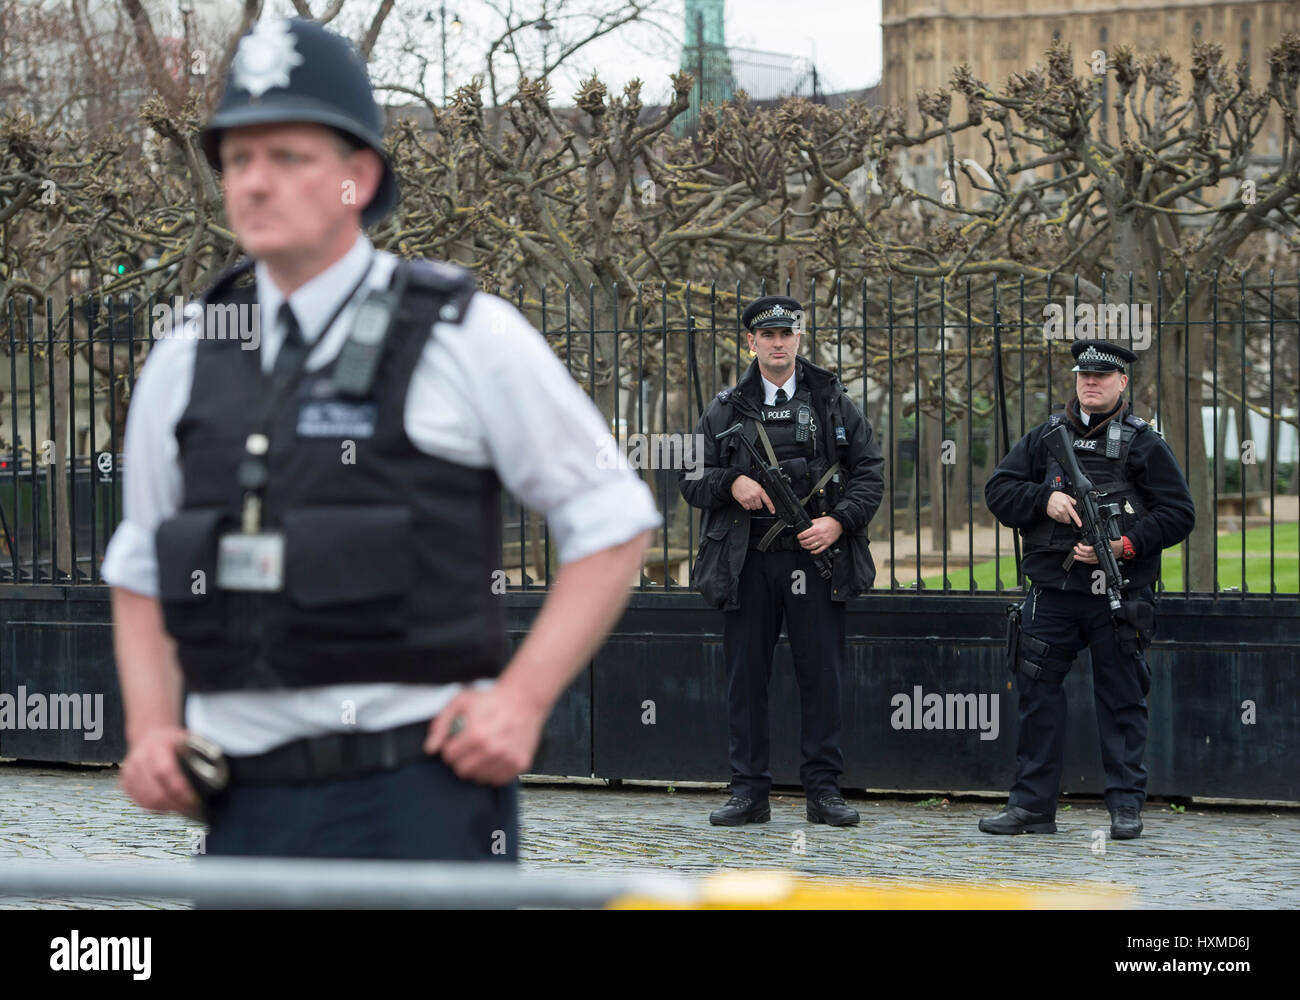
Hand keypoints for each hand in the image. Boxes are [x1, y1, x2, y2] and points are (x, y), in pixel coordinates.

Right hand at [119, 725, 200, 818]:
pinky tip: (168, 805)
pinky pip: (139, 802)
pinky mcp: (125, 783)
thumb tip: (217, 762)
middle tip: (191, 809)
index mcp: (156, 747)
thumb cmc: (171, 740)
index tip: (193, 800)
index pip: (165, 772)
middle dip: (175, 804)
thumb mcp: (188, 738)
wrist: (149, 736)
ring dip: (166, 808)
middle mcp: (139, 760)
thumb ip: (201, 750)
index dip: (179, 789)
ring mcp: (129, 772)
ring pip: (146, 800)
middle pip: (155, 791)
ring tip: (182, 808)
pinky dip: (154, 808)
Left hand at [425, 684, 546, 785]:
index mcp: (477, 734)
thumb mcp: (460, 702)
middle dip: (461, 759)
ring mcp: (508, 758)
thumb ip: (440, 724)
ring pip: (479, 778)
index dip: (450, 747)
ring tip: (482, 750)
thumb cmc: (491, 700)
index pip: (449, 757)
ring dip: (477, 766)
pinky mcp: (520, 764)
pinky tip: (494, 756)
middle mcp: (494, 749)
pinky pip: (497, 780)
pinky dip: (492, 771)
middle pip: (462, 771)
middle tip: (468, 747)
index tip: (456, 740)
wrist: (524, 700)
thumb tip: (431, 748)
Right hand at [731, 474, 774, 512]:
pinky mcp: (742, 501)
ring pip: (753, 508)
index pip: (767, 501)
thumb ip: (760, 492)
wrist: (737, 480)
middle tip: (755, 501)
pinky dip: (747, 506)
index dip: (771, 507)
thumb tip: (763, 498)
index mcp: (759, 491)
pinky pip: (747, 508)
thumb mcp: (756, 485)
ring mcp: (748, 498)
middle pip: (759, 506)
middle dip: (758, 505)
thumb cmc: (746, 482)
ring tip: (750, 500)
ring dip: (752, 506)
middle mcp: (754, 495)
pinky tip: (746, 501)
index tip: (772, 511)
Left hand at [798, 515, 842, 554]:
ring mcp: (823, 541)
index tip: (798, 537)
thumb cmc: (829, 521)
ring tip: (804, 546)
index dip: (799, 537)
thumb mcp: (817, 520)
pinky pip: (820, 550)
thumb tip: (805, 527)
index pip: (804, 535)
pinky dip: (814, 552)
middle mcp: (819, 536)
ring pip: (812, 547)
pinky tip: (812, 551)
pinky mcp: (827, 544)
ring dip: (806, 547)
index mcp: (816, 529)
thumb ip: (811, 524)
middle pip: (807, 542)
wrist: (838, 523)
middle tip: (800, 542)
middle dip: (802, 542)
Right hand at [1046, 491, 1081, 525]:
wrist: (1046, 498)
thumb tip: (1075, 505)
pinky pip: (1059, 520)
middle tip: (1069, 515)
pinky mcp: (1054, 516)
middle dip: (1070, 519)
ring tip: (1063, 513)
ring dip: (1065, 519)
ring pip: (1064, 521)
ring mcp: (1057, 514)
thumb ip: (1072, 501)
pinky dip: (1061, 518)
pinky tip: (1059, 513)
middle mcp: (1062, 510)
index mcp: (1066, 504)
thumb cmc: (1055, 496)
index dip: (1077, 520)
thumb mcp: (1066, 496)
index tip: (1080, 525)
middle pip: (1069, 520)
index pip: (1073, 514)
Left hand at [1072, 539, 1123, 563]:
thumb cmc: (1116, 542)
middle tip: (1075, 549)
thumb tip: (1089, 539)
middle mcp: (1100, 554)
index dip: (1082, 548)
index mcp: (1101, 548)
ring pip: (1088, 560)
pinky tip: (1082, 559)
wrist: (1122, 547)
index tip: (1079, 545)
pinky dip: (1086, 561)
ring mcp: (1100, 558)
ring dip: (1081, 558)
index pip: (1089, 550)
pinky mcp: (1101, 560)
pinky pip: (1092, 562)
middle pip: (1087, 556)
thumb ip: (1098, 538)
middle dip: (1079, 553)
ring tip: (1075, 556)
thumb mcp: (1106, 537)